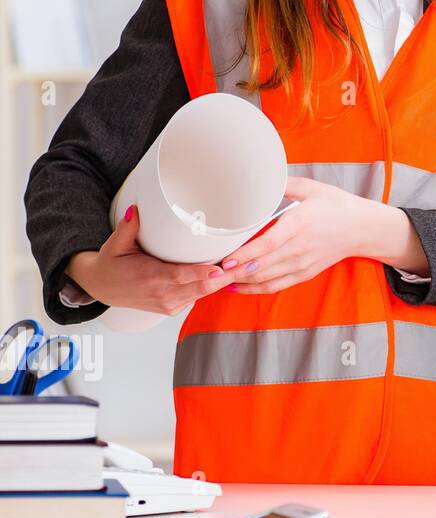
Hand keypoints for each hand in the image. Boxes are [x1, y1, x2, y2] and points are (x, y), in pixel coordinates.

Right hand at [65, 205, 238, 315]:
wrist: (102, 288)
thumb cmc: (111, 263)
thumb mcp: (114, 244)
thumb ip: (127, 228)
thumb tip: (136, 209)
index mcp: (149, 277)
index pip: (180, 276)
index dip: (202, 274)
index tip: (221, 268)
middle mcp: (162, 294)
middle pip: (201, 287)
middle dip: (228, 277)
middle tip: (251, 263)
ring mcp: (169, 304)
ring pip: (204, 293)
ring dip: (226, 281)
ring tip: (250, 266)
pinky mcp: (173, 308)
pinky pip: (198, 296)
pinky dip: (213, 286)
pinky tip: (231, 274)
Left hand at [218, 177, 365, 294]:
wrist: (362, 229)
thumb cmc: (337, 206)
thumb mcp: (312, 188)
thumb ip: (283, 184)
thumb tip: (258, 178)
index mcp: (299, 224)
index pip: (267, 244)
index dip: (244, 255)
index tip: (224, 260)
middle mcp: (299, 248)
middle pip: (260, 267)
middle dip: (231, 273)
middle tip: (207, 271)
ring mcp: (301, 264)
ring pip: (263, 279)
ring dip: (238, 282)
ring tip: (215, 278)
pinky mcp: (303, 274)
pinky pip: (274, 286)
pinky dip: (253, 289)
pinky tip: (236, 286)